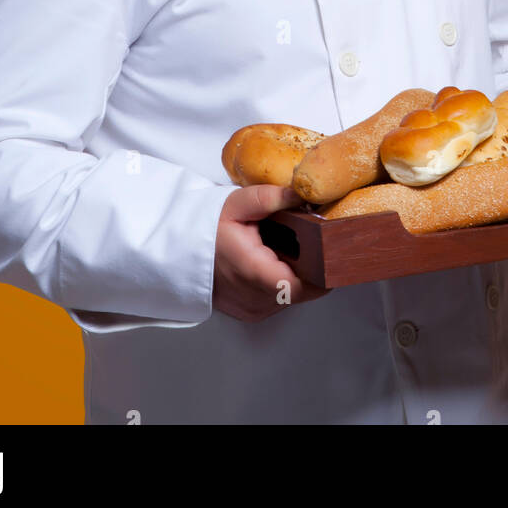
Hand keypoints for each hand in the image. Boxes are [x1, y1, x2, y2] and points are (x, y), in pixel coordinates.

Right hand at [213, 184, 331, 320]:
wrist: (178, 252)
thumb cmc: (205, 227)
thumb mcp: (236, 203)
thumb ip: (270, 197)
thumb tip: (301, 194)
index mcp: (253, 271)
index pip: (303, 286)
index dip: (322, 271)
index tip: (329, 250)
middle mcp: (254, 299)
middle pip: (301, 289)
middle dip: (309, 266)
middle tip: (307, 241)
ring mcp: (252, 310)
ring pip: (291, 296)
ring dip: (294, 274)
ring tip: (283, 249)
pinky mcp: (250, 313)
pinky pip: (278, 301)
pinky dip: (281, 282)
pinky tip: (271, 262)